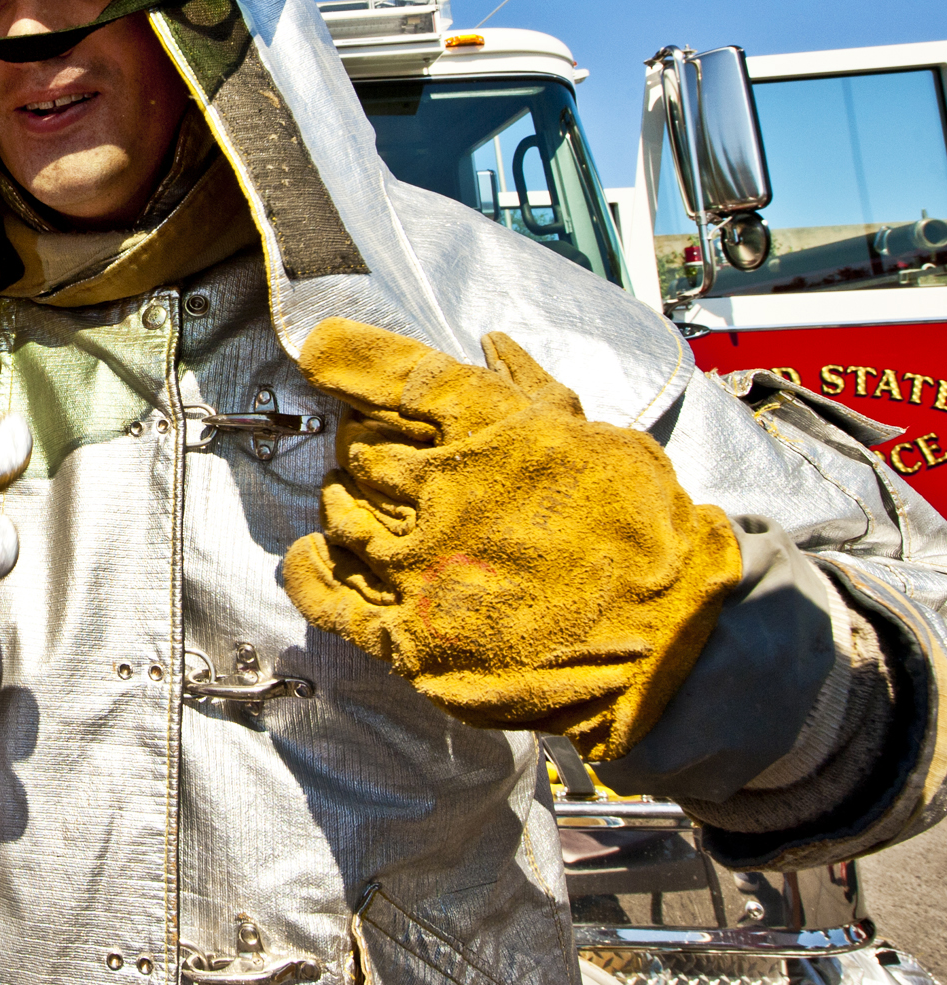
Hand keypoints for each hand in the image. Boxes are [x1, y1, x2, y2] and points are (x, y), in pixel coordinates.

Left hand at [281, 320, 740, 760]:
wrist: (674, 640)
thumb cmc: (642, 534)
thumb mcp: (595, 437)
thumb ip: (532, 388)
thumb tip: (493, 345)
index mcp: (488, 433)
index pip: (394, 379)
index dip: (351, 365)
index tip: (326, 361)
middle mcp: (441, 493)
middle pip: (359, 451)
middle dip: (359, 448)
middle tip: (370, 456)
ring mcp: (419, 567)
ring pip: (342, 518)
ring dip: (342, 506)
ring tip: (359, 507)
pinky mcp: (410, 635)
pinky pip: (330, 598)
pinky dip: (309, 573)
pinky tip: (309, 558)